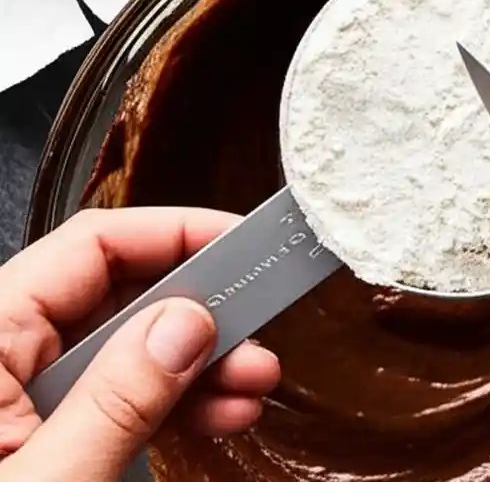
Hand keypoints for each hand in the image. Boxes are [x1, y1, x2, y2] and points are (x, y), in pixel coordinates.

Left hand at [0, 208, 281, 479]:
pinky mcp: (41, 438)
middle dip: (203, 316)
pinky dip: (175, 403)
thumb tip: (187, 325)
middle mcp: (1, 357)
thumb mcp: (49, 480)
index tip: (247, 246)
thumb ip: (117, 400)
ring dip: (202, 364)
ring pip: (128, 351)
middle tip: (262, 337)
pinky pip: (118, 399)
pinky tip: (219, 414)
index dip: (175, 235)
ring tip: (252, 386)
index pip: (88, 248)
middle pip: (118, 297)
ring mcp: (20, 399)